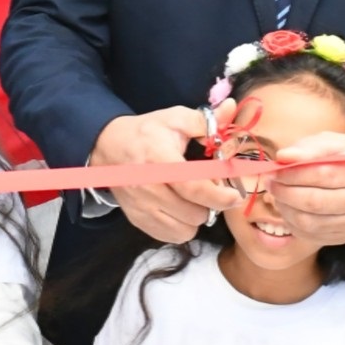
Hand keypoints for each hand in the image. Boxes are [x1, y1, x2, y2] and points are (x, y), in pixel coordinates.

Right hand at [91, 105, 237, 242]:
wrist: (108, 147)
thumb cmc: (146, 132)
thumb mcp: (176, 118)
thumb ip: (207, 120)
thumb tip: (232, 107)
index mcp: (160, 160)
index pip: (194, 187)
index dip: (220, 196)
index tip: (236, 195)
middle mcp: (148, 188)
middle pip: (194, 213)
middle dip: (212, 203)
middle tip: (212, 188)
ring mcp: (141, 207)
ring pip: (186, 230)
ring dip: (198, 216)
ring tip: (195, 198)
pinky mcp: (138, 220)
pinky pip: (171, 236)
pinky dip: (183, 227)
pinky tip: (182, 208)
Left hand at [267, 133, 344, 244]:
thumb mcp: (334, 143)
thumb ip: (310, 148)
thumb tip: (282, 157)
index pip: (325, 174)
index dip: (295, 173)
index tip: (275, 170)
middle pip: (316, 202)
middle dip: (286, 192)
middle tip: (270, 183)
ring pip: (310, 222)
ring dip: (285, 208)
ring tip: (277, 195)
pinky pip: (311, 235)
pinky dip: (292, 222)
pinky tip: (289, 208)